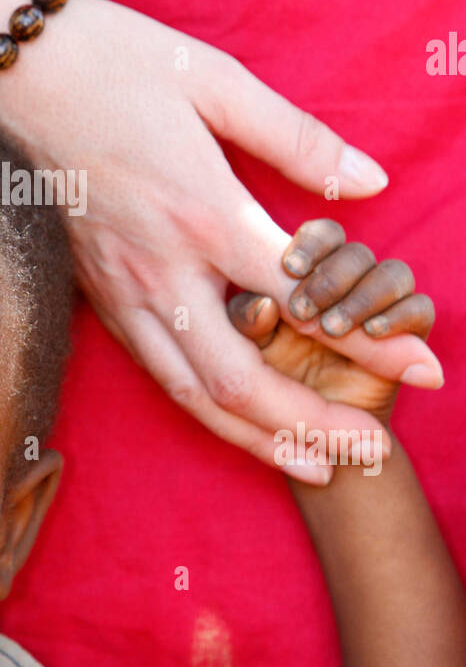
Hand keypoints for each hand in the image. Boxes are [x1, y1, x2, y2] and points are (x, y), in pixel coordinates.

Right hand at [0, 0, 443, 475]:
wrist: (5, 66)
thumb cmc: (110, 59)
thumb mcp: (212, 77)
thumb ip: (296, 138)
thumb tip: (371, 181)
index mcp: (200, 211)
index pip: (305, 300)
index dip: (372, 342)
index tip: (424, 366)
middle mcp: (159, 269)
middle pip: (243, 381)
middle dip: (313, 427)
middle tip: (372, 453)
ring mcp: (118, 290)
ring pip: (191, 395)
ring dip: (258, 440)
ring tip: (314, 467)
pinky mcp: (93, 294)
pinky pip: (155, 371)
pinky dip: (204, 411)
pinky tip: (236, 423)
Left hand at [227, 217, 434, 432]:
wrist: (309, 431)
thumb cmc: (272, 377)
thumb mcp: (248, 348)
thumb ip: (246, 319)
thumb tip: (260, 304)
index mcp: (313, 270)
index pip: (322, 235)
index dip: (311, 244)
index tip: (289, 267)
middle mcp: (352, 282)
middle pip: (357, 252)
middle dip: (332, 277)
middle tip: (304, 312)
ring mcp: (383, 306)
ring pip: (393, 274)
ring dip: (364, 297)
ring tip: (333, 328)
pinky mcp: (410, 335)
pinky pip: (420, 309)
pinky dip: (398, 316)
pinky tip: (370, 332)